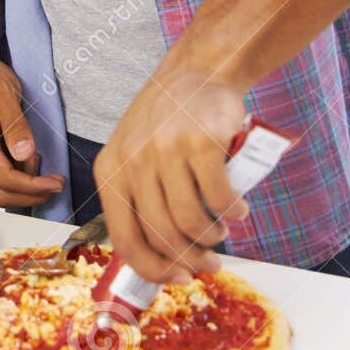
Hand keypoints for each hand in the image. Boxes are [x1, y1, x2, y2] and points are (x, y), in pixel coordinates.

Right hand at [0, 34, 64, 207]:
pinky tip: (30, 159)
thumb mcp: (4, 93)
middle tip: (56, 185)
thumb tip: (25, 154)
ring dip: (25, 186)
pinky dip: (17, 175)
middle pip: (0, 193)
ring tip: (44, 166)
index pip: (6, 179)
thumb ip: (15, 126)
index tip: (57, 183)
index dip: (33, 187)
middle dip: (31, 195)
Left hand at [94, 46, 250, 283]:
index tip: (178, 278)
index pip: (125, 238)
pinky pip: (219, 196)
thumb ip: (140, 199)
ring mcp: (166, 150)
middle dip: (190, 259)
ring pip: (190, 220)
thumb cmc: (168, 122)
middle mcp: (133, 161)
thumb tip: (160, 258)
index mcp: (110, 171)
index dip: (153, 268)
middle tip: (210, 263)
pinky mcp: (200, 141)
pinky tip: (239, 209)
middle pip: (161, 235)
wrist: (197, 71)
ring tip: (223, 230)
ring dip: (212, 236)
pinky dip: (233, 211)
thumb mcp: (135, 155)